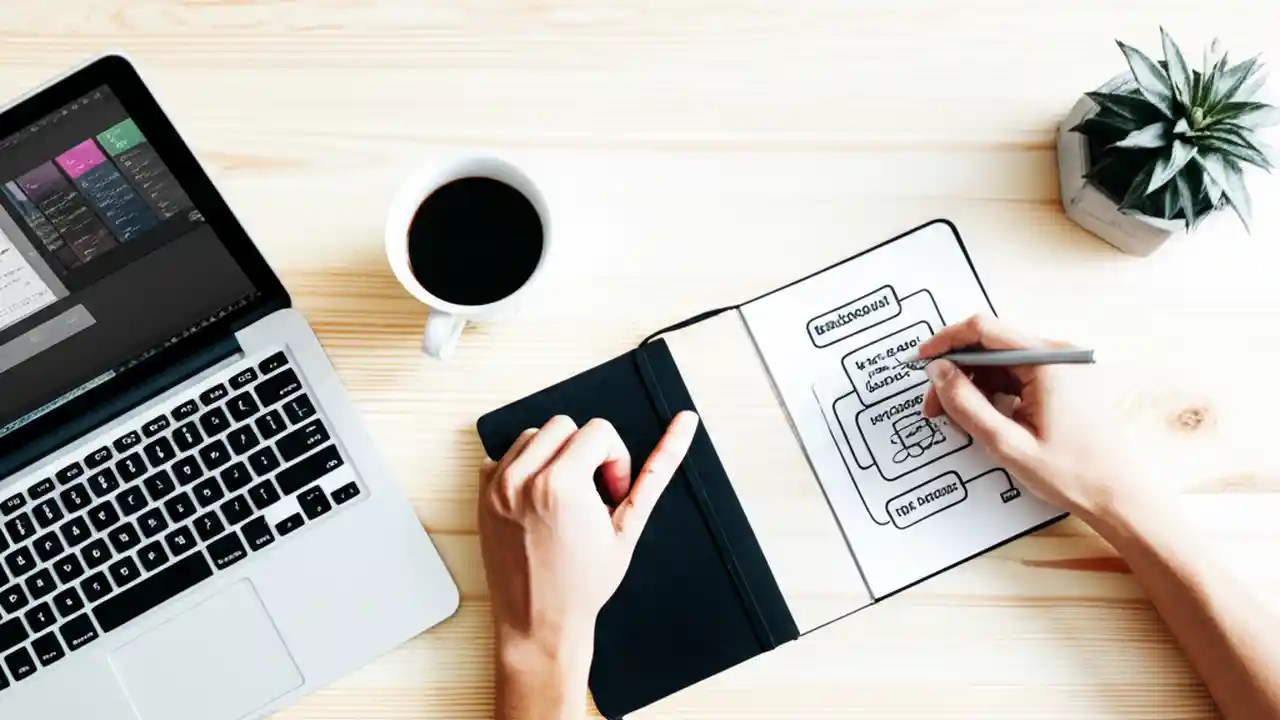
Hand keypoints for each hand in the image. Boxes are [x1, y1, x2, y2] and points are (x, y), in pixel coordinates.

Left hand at [478, 412, 699, 719]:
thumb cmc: (585, 583)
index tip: (612, 490)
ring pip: (533, 435)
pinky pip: (503, 455)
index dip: (615, 457)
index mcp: (562, 482)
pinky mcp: (482, 496)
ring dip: (554, 455)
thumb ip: (658, 469)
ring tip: (566, 496)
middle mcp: (524, 478)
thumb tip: (684, 424)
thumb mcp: (629, 525)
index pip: (598, 429)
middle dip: (585, 451)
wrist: (539, 622)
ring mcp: (498, 487)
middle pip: (564, 425)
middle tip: (592, 493)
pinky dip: (523, 468)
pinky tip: (538, 499)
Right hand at [920, 315, 1165, 523]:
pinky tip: (983, 418)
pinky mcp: (1065, 380)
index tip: (922, 360)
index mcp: (1049, 361)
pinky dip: (994, 392)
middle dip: (956, 372)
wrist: (1119, 495)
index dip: (946, 342)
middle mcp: (1060, 354)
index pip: (985, 329)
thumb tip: (938, 371)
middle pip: (991, 346)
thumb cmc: (1073, 473)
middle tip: (935, 406)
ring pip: (1002, 362)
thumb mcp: (1007, 443)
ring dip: (973, 384)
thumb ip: (966, 404)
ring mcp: (1065, 366)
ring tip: (956, 419)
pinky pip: (1018, 374)